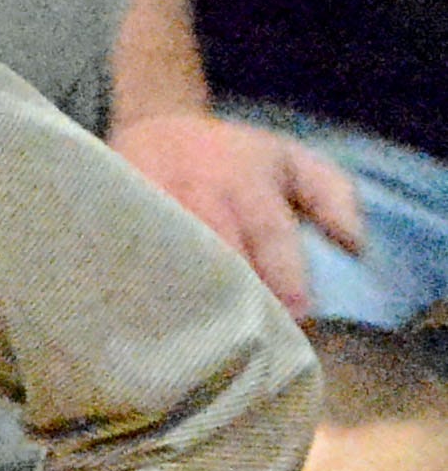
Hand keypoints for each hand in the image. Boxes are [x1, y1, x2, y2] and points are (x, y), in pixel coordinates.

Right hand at [112, 110, 366, 319]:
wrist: (155, 127)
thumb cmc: (234, 157)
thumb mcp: (292, 161)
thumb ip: (333, 197)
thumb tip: (354, 246)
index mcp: (245, 180)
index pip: (269, 231)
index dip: (283, 274)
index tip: (297, 315)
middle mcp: (197, 191)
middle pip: (216, 249)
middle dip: (236, 294)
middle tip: (251, 340)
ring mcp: (149, 205)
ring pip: (168, 258)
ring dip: (186, 300)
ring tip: (199, 343)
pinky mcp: (115, 218)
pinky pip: (127, 260)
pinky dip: (140, 291)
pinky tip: (150, 324)